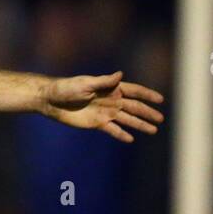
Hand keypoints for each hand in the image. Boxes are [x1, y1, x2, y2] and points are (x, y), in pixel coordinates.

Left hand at [41, 70, 164, 142]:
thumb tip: (120, 74)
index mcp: (111, 88)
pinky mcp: (97, 123)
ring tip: (153, 130)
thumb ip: (104, 81)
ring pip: (127, 119)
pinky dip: (121, 134)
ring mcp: (105, 112)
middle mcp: (111, 100)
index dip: (147, 95)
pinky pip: (113, 130)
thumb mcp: (85, 83)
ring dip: (140, 124)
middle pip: (134, 107)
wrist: (51, 101)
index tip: (160, 100)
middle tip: (161, 119)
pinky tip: (131, 139)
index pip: (134, 91)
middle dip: (148, 113)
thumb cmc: (67, 88)